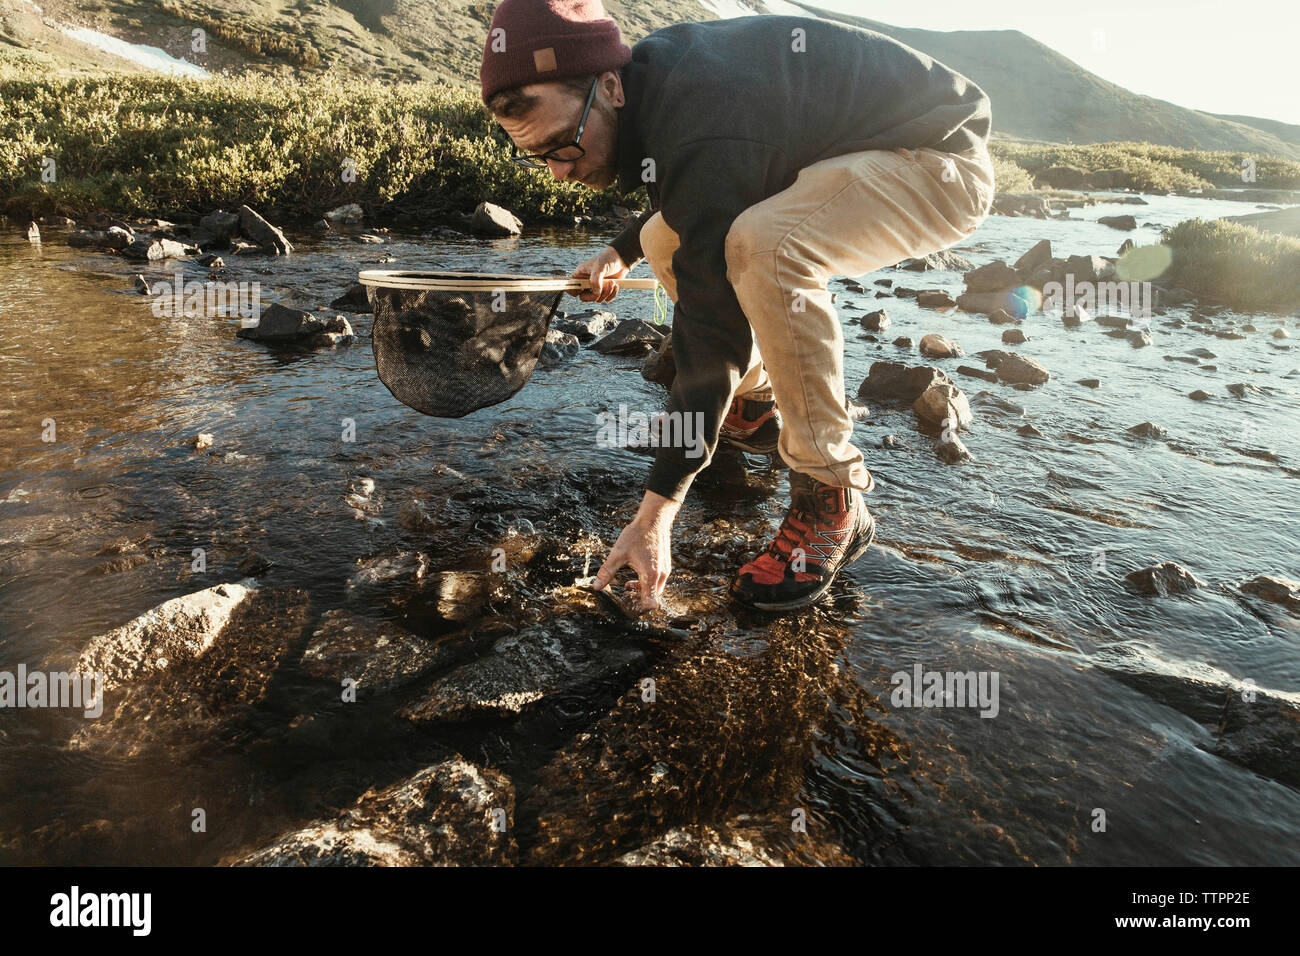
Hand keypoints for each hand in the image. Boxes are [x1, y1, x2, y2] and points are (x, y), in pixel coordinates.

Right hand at [571, 245, 631, 302]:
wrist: (621, 260)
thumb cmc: (608, 259)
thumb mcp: (600, 267)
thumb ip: (595, 280)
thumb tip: (595, 293)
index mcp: (580, 274)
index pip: (570, 286)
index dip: (573, 290)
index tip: (582, 290)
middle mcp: (586, 282)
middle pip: (584, 297)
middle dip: (594, 295)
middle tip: (601, 288)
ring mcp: (595, 287)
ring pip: (596, 299)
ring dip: (606, 293)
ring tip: (612, 282)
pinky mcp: (604, 290)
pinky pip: (606, 299)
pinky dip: (612, 294)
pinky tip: (615, 285)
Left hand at [592, 491, 680, 611]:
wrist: (654, 519)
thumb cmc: (637, 535)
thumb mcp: (617, 554)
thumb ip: (607, 572)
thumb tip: (596, 586)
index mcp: (650, 575)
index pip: (650, 604)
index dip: (639, 608)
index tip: (627, 603)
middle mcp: (661, 575)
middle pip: (653, 599)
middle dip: (638, 598)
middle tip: (624, 591)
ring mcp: (665, 569)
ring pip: (656, 590)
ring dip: (643, 590)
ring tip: (628, 583)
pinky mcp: (666, 564)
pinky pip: (658, 581)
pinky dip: (648, 582)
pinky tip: (636, 572)